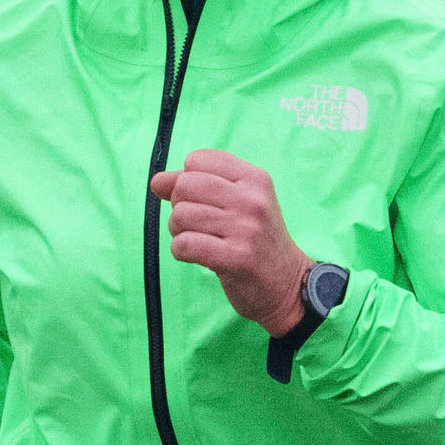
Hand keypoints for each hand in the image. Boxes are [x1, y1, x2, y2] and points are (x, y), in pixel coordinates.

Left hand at [153, 149, 314, 334]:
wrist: (287, 284)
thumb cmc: (255, 241)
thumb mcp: (236, 204)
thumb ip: (195, 186)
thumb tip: (156, 180)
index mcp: (254, 178)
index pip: (198, 160)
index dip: (188, 180)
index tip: (203, 201)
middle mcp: (252, 199)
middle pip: (185, 185)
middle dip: (179, 206)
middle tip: (197, 224)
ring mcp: (245, 228)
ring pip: (181, 215)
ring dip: (178, 231)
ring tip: (198, 240)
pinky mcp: (236, 257)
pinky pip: (184, 244)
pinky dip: (181, 251)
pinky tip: (197, 256)